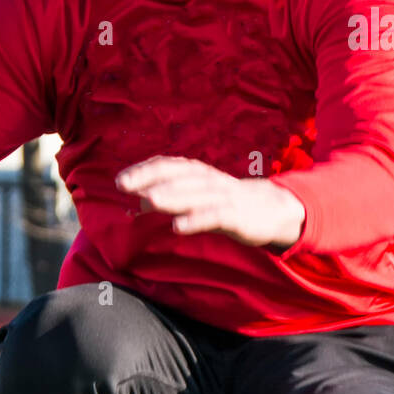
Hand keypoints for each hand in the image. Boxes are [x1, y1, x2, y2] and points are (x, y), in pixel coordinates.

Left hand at [115, 156, 305, 248]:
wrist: (272, 210)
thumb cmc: (227, 203)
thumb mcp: (197, 199)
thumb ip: (169, 199)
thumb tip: (139, 203)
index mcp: (198, 174)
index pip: (168, 166)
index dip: (144, 170)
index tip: (121, 179)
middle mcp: (209, 181)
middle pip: (178, 175)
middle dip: (149, 178)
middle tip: (123, 184)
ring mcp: (224, 197)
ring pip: (195, 194)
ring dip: (171, 196)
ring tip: (148, 200)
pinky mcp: (236, 217)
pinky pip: (214, 217)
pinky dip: (196, 220)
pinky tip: (178, 227)